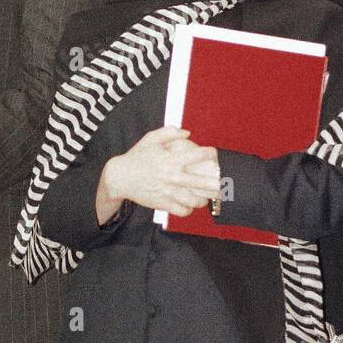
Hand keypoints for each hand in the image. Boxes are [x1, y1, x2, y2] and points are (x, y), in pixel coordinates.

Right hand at [98, 126, 220, 220]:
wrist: (119, 177)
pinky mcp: (163, 204)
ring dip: (205, 199)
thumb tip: (188, 133)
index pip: (199, 155)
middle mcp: (173, 177)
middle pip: (203, 182)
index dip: (211, 153)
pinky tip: (191, 204)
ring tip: (208, 196)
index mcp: (171, 159)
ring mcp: (169, 192)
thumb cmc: (137, 157)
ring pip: (195, 201)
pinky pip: (183, 211)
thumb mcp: (151, 138)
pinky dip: (189, 209)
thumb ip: (170, 132)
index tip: (214, 154)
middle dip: (217, 182)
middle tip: (223, 181)